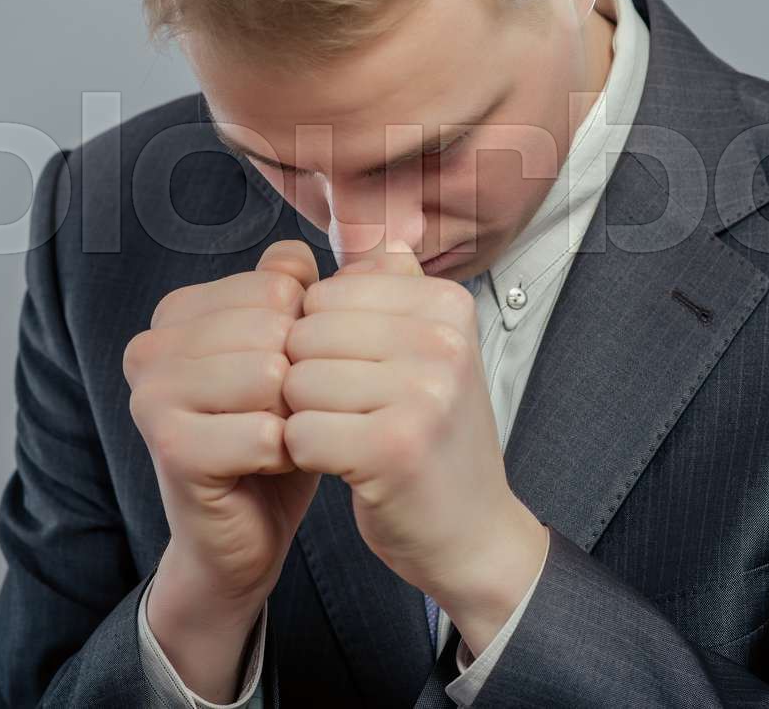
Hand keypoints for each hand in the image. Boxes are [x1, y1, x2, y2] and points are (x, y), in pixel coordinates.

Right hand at [124, 240, 321, 614]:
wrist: (251, 532)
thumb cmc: (280, 435)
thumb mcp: (308, 354)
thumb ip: (337, 290)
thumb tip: (388, 237)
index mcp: (181, 308)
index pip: (280, 279)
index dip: (312, 330)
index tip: (296, 371)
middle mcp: (153, 341)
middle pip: (275, 321)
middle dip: (304, 373)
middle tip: (290, 412)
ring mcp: (151, 392)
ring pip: (269, 371)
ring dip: (297, 412)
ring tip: (283, 435)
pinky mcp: (169, 445)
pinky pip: (262, 431)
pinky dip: (287, 452)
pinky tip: (274, 465)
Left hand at [280, 239, 547, 653]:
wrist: (472, 532)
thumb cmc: (432, 438)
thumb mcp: (428, 350)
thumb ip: (396, 290)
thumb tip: (378, 237)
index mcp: (447, 305)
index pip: (324, 294)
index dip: (318, 341)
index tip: (360, 376)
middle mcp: (443, 341)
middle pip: (304, 334)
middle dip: (306, 379)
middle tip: (350, 414)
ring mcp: (424, 393)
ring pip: (296, 382)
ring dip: (305, 418)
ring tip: (349, 438)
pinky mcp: (394, 447)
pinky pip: (299, 433)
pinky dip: (307, 456)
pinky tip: (344, 466)